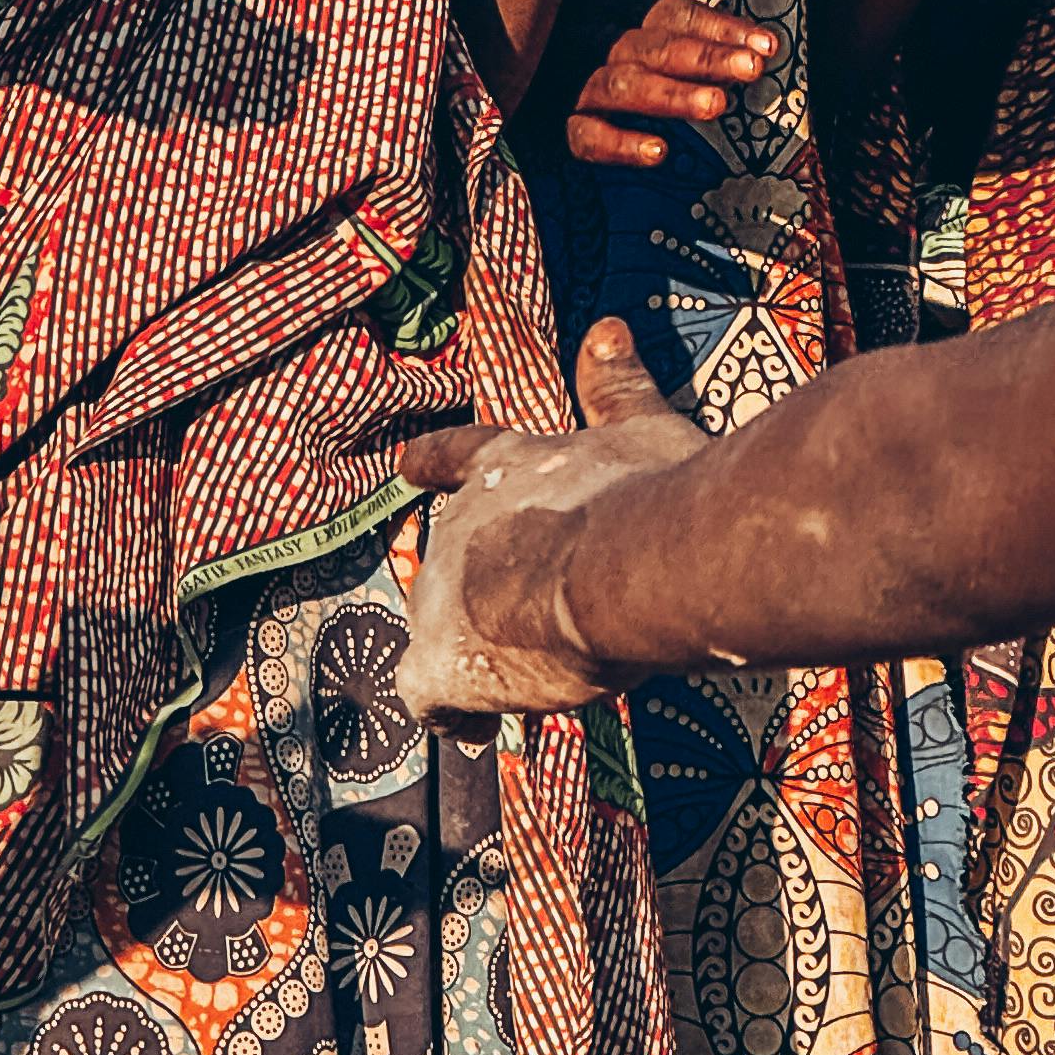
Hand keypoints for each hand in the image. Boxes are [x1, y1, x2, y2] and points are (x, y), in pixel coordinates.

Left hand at [402, 324, 707, 726]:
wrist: (626, 563)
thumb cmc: (645, 496)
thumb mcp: (637, 428)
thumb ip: (616, 387)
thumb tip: (608, 328)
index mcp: (506, 466)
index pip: (460, 456)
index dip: (438, 462)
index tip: (409, 465)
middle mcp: (456, 524)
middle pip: (454, 559)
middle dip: (489, 587)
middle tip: (541, 616)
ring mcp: (439, 594)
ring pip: (446, 627)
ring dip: (482, 648)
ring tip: (530, 672)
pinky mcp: (440, 661)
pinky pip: (430, 698)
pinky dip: (453, 712)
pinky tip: (475, 726)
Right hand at [563, 0, 777, 169]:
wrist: (480, 39)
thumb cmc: (564, 13)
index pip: (671, 10)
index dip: (718, 26)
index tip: (769, 44)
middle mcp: (589, 33)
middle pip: (652, 44)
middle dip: (703, 56)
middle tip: (753, 69)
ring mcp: (566, 78)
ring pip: (621, 85)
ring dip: (669, 95)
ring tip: (717, 106)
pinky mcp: (547, 120)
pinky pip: (582, 135)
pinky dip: (618, 143)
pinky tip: (659, 152)